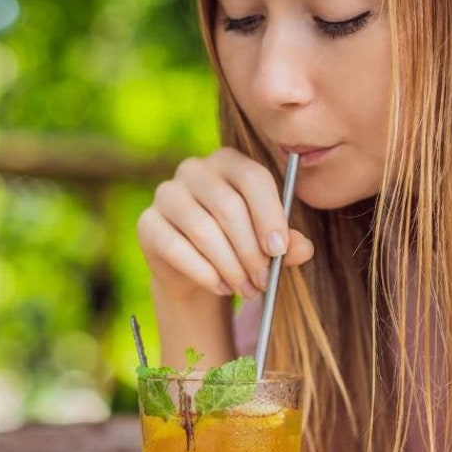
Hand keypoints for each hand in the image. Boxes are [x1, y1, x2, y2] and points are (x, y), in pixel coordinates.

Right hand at [137, 147, 314, 302]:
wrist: (197, 270)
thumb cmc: (239, 246)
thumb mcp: (267, 243)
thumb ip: (288, 243)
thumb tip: (303, 248)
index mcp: (228, 161)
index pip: (252, 178)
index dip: (269, 216)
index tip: (280, 251)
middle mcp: (194, 169)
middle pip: (228, 207)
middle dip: (250, 251)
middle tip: (264, 282)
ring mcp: (166, 194)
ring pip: (204, 231)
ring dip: (231, 267)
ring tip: (247, 290)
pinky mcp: (148, 223)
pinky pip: (177, 248)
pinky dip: (204, 273)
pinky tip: (221, 286)